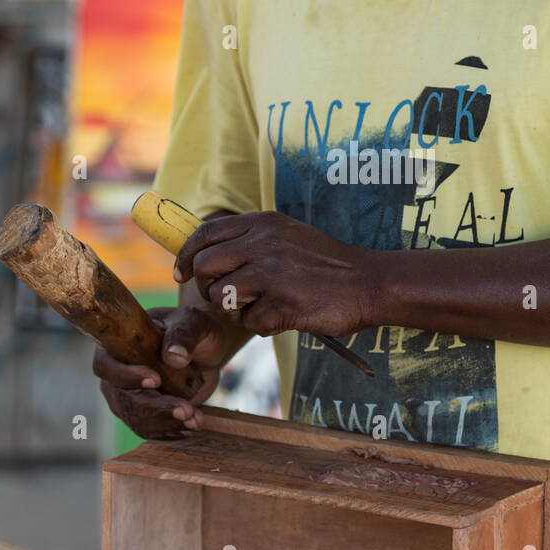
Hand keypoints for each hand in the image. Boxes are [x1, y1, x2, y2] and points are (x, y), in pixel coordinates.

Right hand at [92, 304, 239, 439]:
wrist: (206, 348)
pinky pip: (149, 428)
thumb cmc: (195, 326)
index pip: (107, 366)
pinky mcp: (143, 412)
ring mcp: (127, 396)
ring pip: (137, 418)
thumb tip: (174, 357)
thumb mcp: (194, 323)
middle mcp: (116, 373)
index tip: (156, 380)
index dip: (127, 377)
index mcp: (118, 345)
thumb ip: (184, 335)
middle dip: (156, 409)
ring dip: (167, 423)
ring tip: (196, 420)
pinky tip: (191, 426)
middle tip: (186, 411)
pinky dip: (170, 431)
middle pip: (124, 399)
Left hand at [174, 211, 377, 338]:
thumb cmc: (326, 263)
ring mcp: (272, 274)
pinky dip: (263, 326)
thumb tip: (204, 250)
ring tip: (260, 307)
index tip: (181, 275)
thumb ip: (251, 238)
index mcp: (263, 223)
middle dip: (208, 288)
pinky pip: (250, 323)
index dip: (186, 255)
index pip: (205, 233)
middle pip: (204, 267)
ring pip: (221, 297)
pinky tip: (283, 317)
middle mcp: (263, 244)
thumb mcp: (288, 235)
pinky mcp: (283, 305)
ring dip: (235, 310)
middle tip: (226, 298)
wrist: (368, 281)